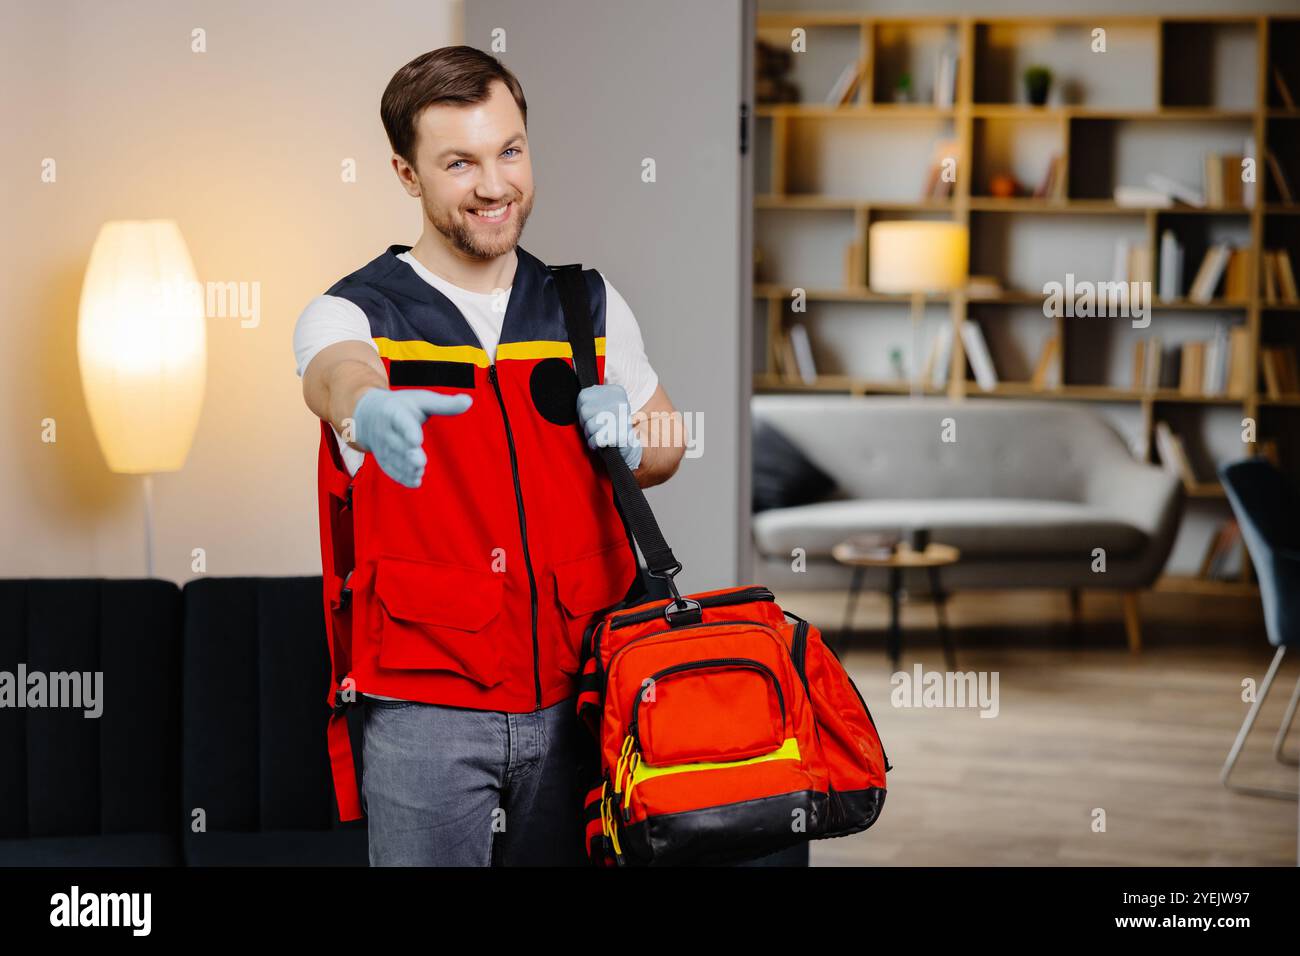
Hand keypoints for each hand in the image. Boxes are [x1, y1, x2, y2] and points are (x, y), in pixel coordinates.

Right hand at [351, 387, 471, 487]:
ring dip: (405, 467)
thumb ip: (444, 404)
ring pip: (392, 458)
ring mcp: (381, 445)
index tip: (417, 440)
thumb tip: (469, 401)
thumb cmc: (403, 405)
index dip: (408, 431)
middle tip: (420, 462)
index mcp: (393, 411)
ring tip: (419, 472)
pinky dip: (401, 476)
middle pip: (396, 444)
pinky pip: (390, 468)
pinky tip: (415, 482)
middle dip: (407, 454)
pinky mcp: (382, 457)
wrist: (368, 413)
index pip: (401, 421)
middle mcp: (384, 430)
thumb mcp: (421, 400)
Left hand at [576, 383, 641, 470]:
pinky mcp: (621, 434)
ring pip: (590, 425)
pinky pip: (597, 439)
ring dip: (590, 434)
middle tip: (596, 428)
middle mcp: (620, 401)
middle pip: (585, 411)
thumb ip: (591, 399)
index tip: (591, 417)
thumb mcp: (603, 406)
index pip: (583, 396)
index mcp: (615, 391)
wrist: (627, 446)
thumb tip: (577, 396)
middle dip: (586, 423)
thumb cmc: (611, 426)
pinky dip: (595, 444)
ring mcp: (622, 417)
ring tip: (600, 434)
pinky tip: (601, 443)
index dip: (582, 410)